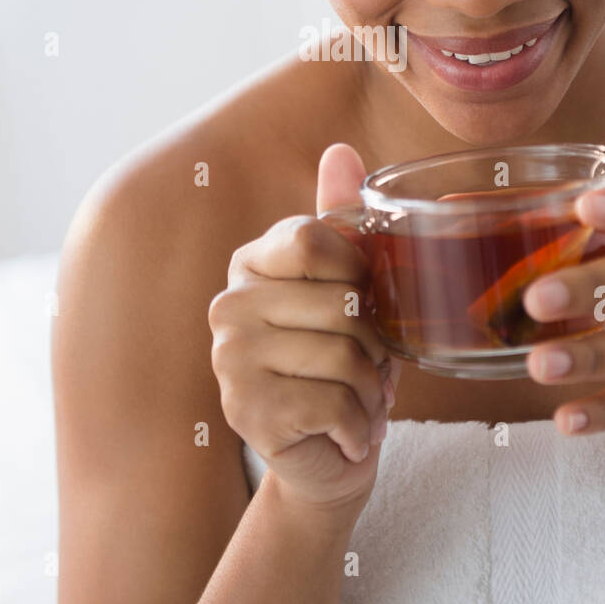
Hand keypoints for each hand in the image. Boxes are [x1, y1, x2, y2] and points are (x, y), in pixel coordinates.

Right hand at [208, 143, 400, 512]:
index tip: (363, 307)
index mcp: (250, 263)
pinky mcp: (245, 411)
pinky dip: (358, 424)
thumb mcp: (350, 288)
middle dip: (377, 348)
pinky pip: (334, 403)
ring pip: (344, 356)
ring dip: (372, 391)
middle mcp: (227, 305)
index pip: (319, 241)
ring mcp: (229, 359)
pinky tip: (344, 431)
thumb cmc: (341, 363)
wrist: (324, 453)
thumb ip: (343, 220)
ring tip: (358, 401)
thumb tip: (340, 150)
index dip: (362, 276)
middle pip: (342, 305)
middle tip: (367, 371)